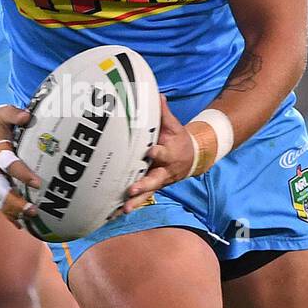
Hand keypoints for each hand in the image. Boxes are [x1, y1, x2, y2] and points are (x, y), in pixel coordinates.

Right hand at [0, 103, 41, 225]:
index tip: (37, 183)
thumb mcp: (1, 112)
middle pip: (0, 189)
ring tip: (29, 218)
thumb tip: (27, 116)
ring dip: (12, 211)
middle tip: (32, 209)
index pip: (9, 164)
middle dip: (15, 201)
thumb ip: (14, 113)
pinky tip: (21, 225)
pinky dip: (7, 213)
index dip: (22, 174)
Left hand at [124, 94, 194, 208]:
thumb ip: (164, 112)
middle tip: (131, 189)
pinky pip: (141, 199)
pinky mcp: (151, 188)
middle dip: (143, 185)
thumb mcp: (174, 125)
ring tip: (123, 210)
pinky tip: (115, 214)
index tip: (150, 151)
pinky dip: (130, 205)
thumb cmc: (177, 139)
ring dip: (136, 202)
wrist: (192, 158)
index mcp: (169, 153)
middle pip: (154, 179)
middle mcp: (164, 170)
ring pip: (147, 193)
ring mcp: (158, 181)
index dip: (157, 153)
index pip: (163, 153)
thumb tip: (158, 94)